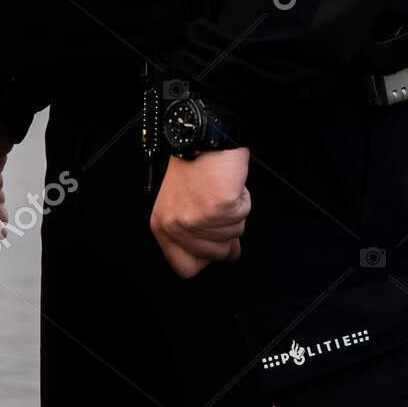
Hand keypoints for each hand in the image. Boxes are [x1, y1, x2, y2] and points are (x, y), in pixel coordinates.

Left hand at [150, 148, 250, 277]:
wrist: (201, 138)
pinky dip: (243, 198)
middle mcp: (177, 226)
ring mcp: (197, 219)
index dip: (206, 257)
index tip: (212, 241)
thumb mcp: (181, 205)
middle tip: (218, 205)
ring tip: (220, 189)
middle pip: (217, 254)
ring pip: (234, 233)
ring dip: (235, 211)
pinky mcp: (218, 208)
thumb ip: (197, 234)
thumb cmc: (192, 166)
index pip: (186, 268)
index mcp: (163, 227)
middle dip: (226, 230)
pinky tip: (229, 184)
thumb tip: (228, 253)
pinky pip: (243, 214)